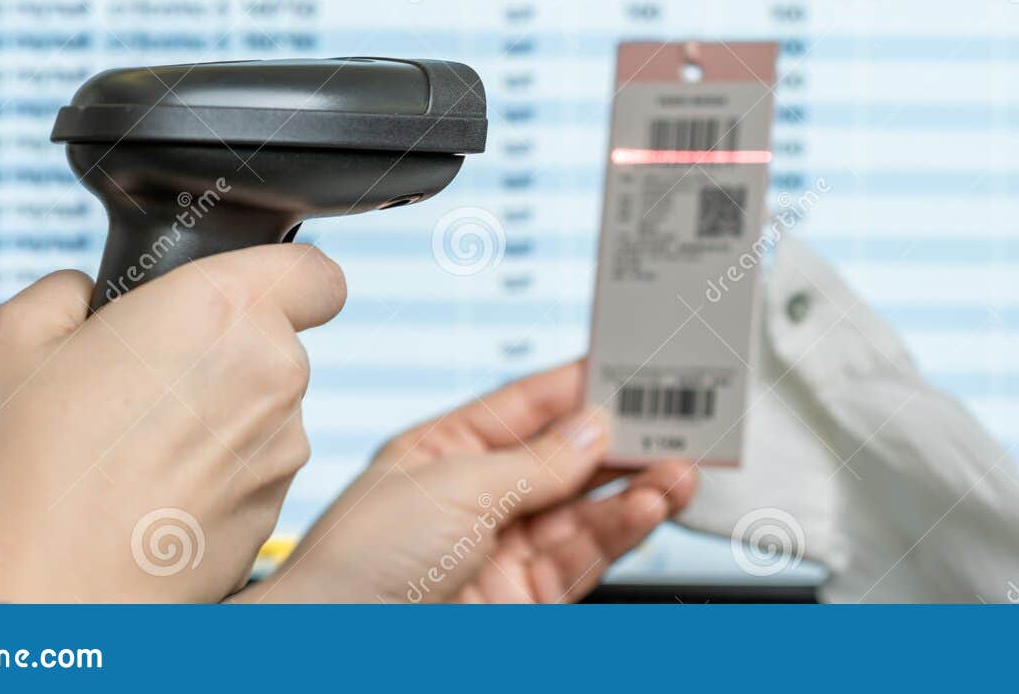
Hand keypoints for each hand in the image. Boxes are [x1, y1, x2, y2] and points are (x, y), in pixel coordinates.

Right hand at [0, 243, 346, 602]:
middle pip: (275, 340)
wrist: (48, 602)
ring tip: (131, 445)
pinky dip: (216, 469)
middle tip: (139, 378)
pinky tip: (149, 491)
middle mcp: (273, 373)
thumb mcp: (11, 340)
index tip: (238, 294)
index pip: (316, 272)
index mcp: (223, 310)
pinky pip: (254, 464)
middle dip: (219, 350)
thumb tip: (86, 294)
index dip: (283, 277)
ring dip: (216, 412)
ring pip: (264, 405)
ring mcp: (281, 445)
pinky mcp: (275, 506)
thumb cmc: (27, 476)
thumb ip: (68, 289)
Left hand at [241, 362, 695, 602]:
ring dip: (635, 486)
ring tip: (676, 468)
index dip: (579, 387)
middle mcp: (475, 499)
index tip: (629, 367)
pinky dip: (624, 530)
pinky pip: (585, 554)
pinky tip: (650, 505)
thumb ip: (536, 460)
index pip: (525, 407)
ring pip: (585, 510)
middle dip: (620, 440)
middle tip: (674, 419)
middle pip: (565, 459)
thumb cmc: (358, 566)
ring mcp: (501, 551)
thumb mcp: (455, 487)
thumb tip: (592, 428)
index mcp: (442, 451)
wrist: (342, 652)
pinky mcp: (524, 599)